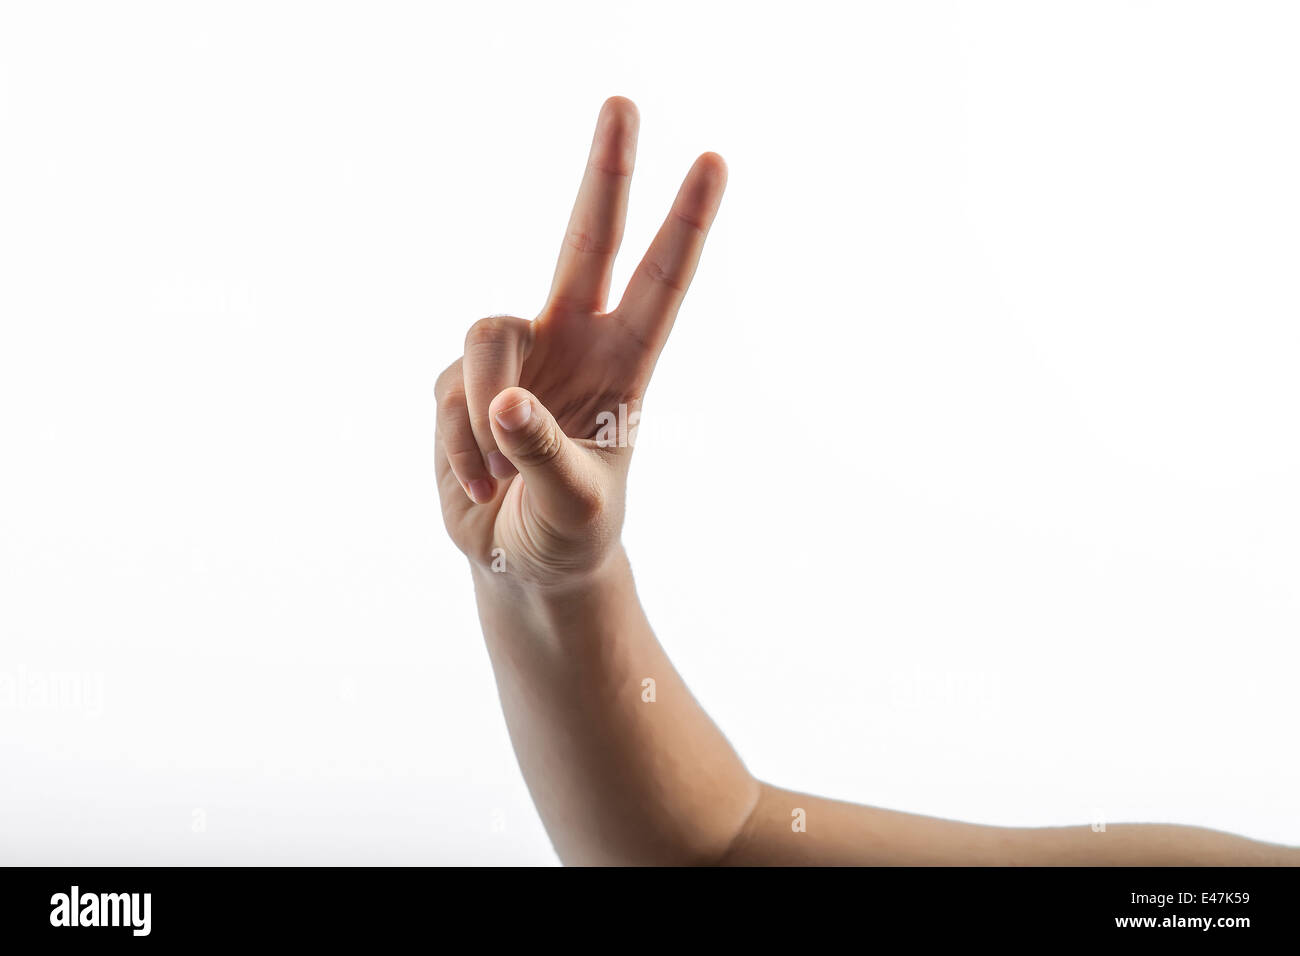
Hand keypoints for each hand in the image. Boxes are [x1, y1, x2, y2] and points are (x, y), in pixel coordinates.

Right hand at [434, 97, 726, 585]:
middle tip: (623, 101)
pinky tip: (479, 488)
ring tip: (496, 478)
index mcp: (624, 364)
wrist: (524, 564)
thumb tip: (507, 401)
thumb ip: (545, 453)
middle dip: (605, 173)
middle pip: (585, 240)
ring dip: (484, 413)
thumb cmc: (570, 532)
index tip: (715, 159)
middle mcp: (572, 342)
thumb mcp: (576, 505)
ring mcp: (516, 358)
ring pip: (486, 337)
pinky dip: (460, 448)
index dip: (685, 223)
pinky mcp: (461, 382)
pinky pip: (449, 394)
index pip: (659, 284)